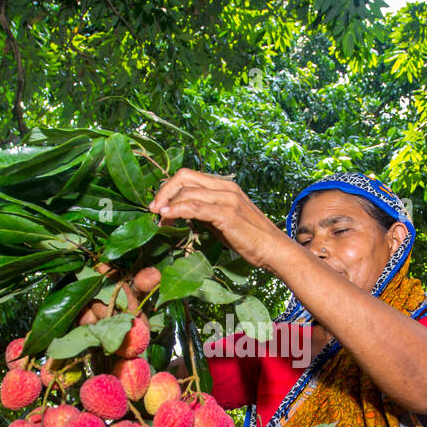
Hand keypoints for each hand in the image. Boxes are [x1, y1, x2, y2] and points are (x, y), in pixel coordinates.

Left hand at [148, 169, 290, 270]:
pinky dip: (178, 210)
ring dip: (167, 204)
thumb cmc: (250, 239)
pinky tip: (168, 216)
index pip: (188, 176)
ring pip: (187, 190)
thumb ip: (204, 212)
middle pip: (184, 177)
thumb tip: (181, 212)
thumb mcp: (223, 221)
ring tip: (159, 220)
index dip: (168, 188)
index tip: (158, 205)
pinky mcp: (227, 214)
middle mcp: (225, 187)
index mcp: (224, 186)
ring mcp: (227, 198)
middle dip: (163, 192)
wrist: (274, 250)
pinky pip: (195, 206)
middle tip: (152, 210)